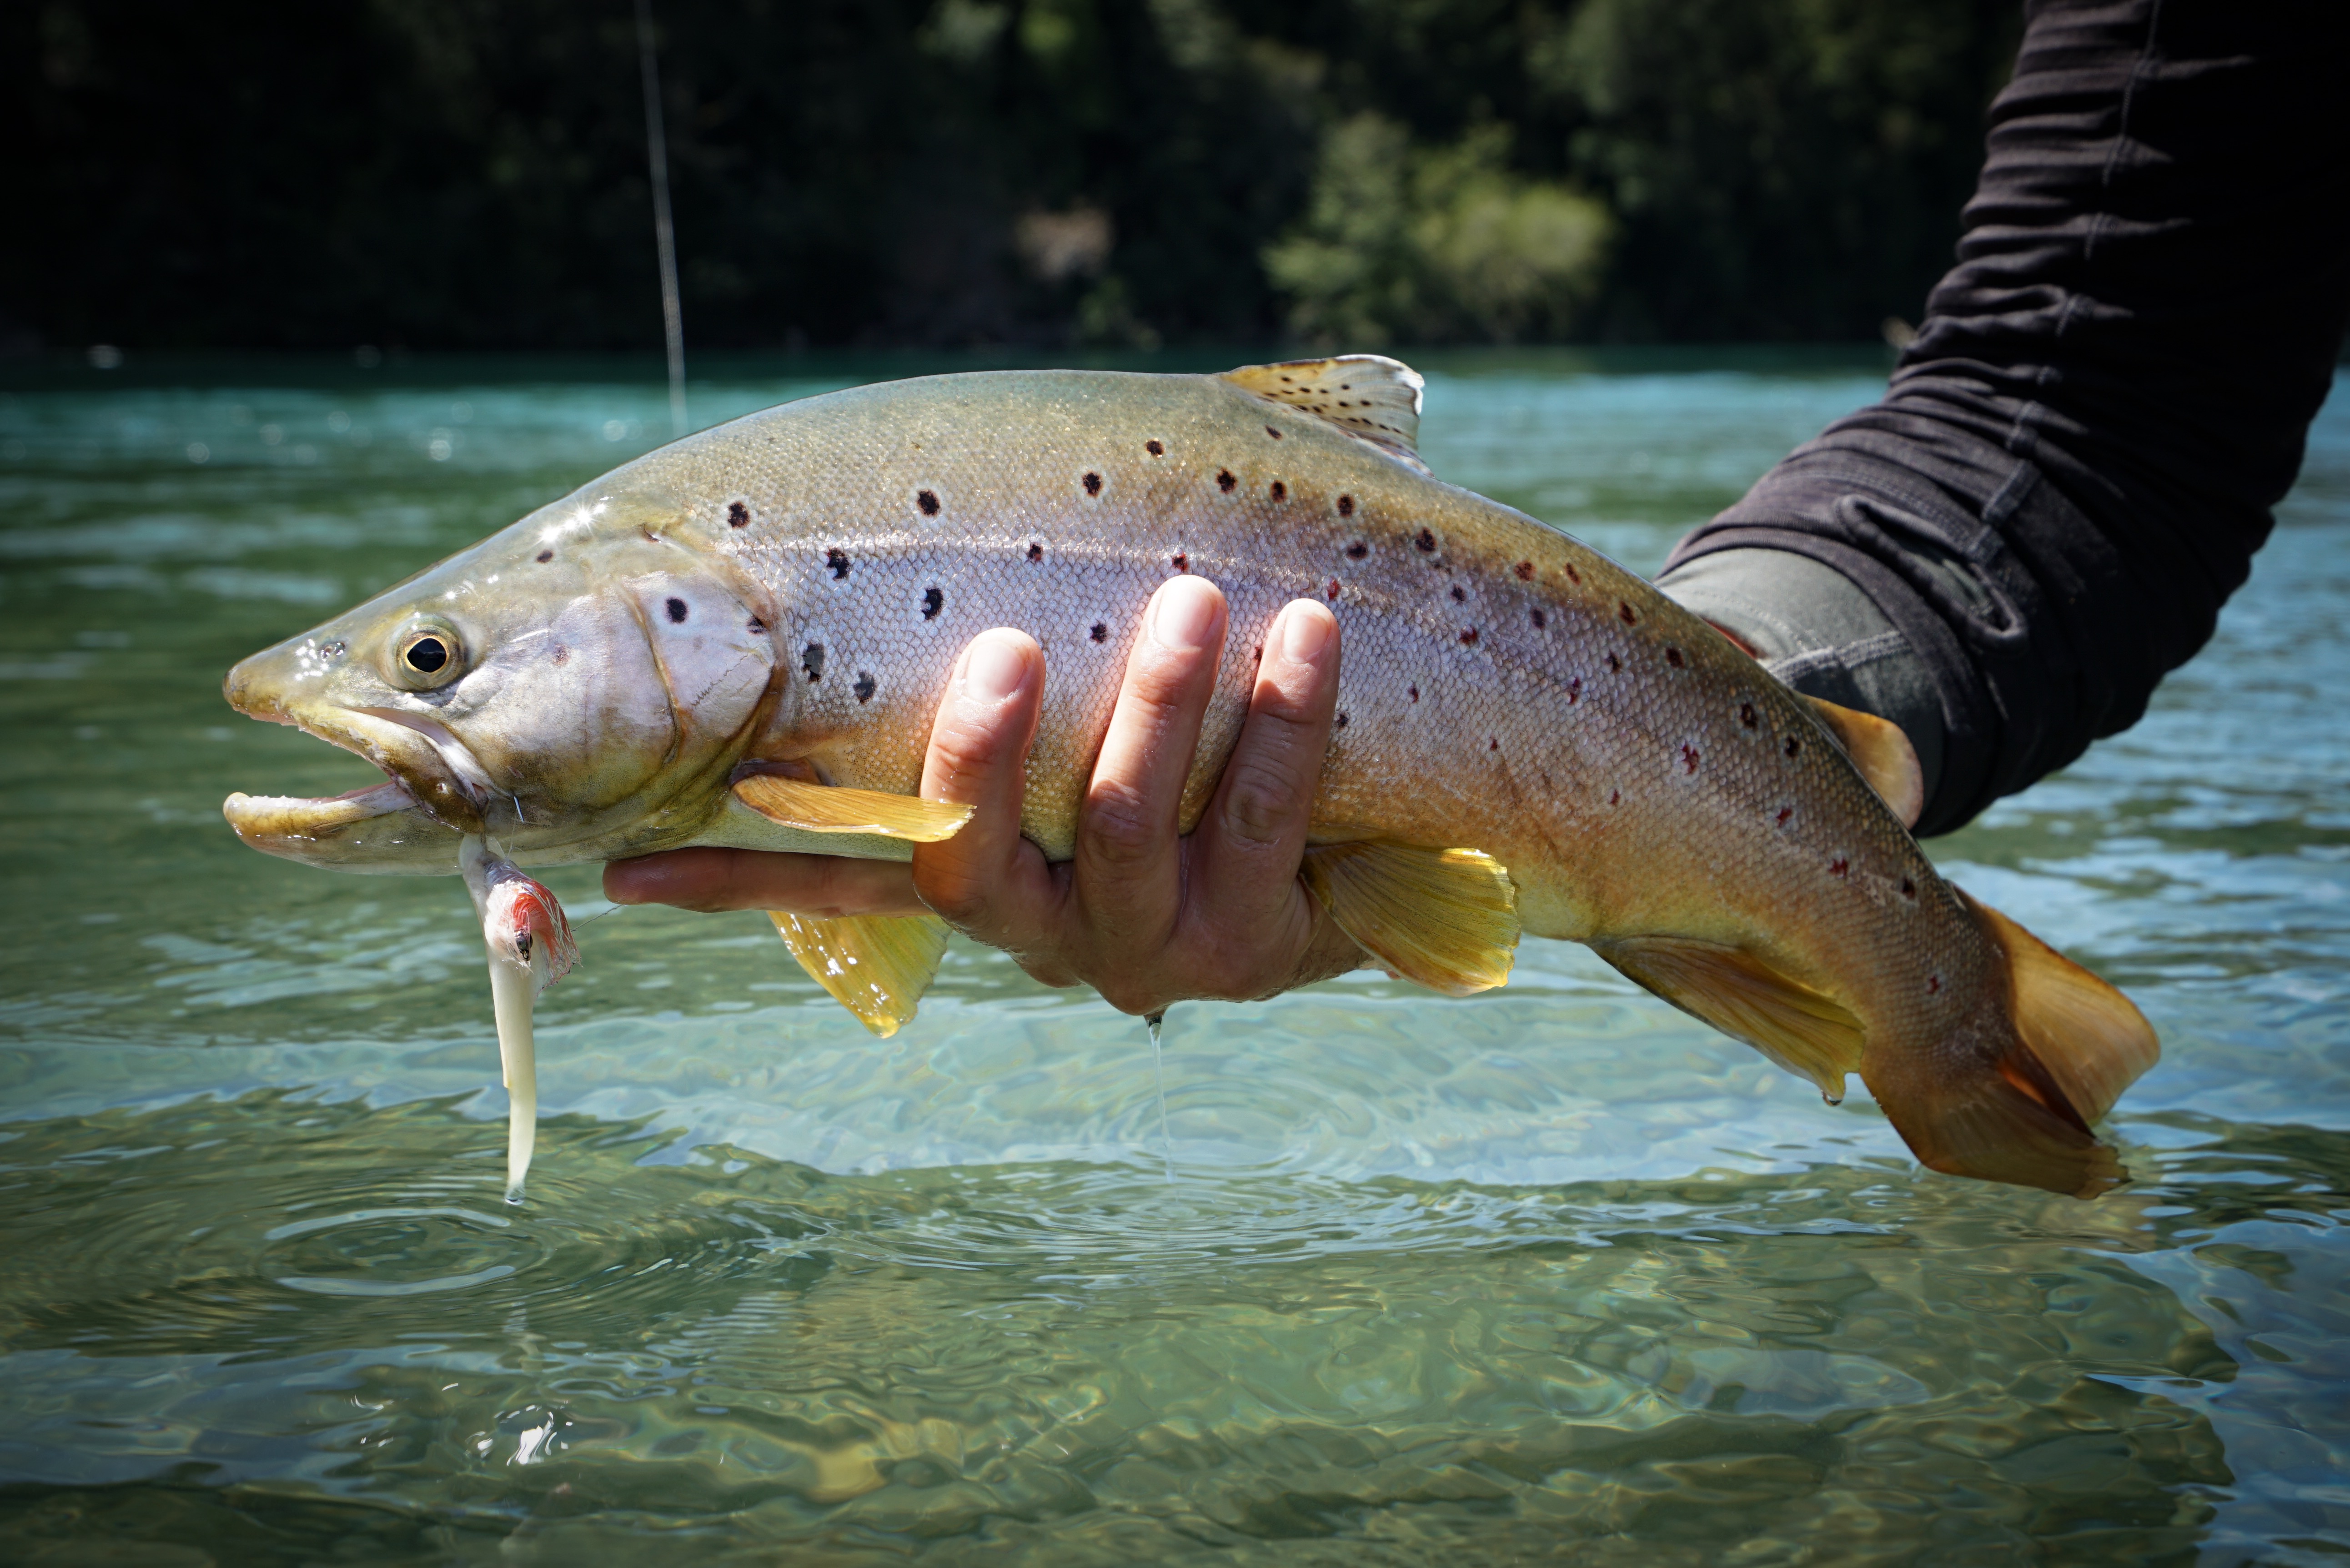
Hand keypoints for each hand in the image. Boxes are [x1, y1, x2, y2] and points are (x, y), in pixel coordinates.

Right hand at [603, 577, 1362, 1012]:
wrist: (1337, 881)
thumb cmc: (1179, 781)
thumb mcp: (1073, 749)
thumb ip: (989, 709)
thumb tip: (822, 604)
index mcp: (986, 892)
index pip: (845, 884)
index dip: (735, 890)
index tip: (636, 871)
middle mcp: (1048, 936)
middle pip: (979, 857)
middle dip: (983, 748)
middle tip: (1005, 639)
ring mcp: (1151, 945)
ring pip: (1123, 822)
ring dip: (1155, 701)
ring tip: (1194, 592)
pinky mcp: (1257, 942)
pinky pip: (1262, 812)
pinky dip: (1283, 715)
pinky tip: (1307, 631)